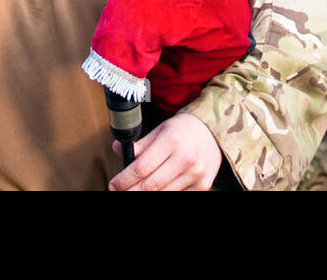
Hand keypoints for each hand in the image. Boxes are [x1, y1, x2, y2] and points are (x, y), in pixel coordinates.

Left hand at [108, 113, 222, 190]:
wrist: (213, 132)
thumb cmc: (182, 130)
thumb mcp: (160, 130)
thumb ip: (140, 144)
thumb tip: (117, 149)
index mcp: (172, 140)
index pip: (141, 167)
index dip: (124, 180)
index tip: (113, 185)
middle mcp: (186, 158)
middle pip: (150, 186)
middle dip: (131, 191)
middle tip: (120, 191)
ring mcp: (196, 173)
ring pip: (163, 194)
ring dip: (145, 194)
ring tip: (136, 190)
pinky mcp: (203, 185)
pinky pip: (177, 196)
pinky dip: (164, 193)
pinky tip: (157, 188)